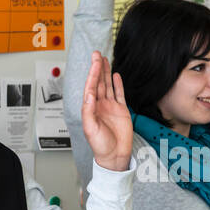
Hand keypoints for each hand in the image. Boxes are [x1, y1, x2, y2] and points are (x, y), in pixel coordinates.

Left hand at [80, 51, 130, 171]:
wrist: (115, 156)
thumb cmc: (100, 146)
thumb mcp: (91, 129)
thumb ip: (88, 111)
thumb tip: (89, 95)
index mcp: (91, 108)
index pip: (91, 87)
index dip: (92, 73)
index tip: (94, 62)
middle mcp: (100, 105)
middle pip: (98, 83)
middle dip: (97, 68)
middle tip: (97, 54)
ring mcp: (111, 107)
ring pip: (107, 86)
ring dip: (105, 73)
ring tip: (104, 59)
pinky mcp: (121, 111)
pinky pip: (119, 94)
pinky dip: (117, 84)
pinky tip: (115, 75)